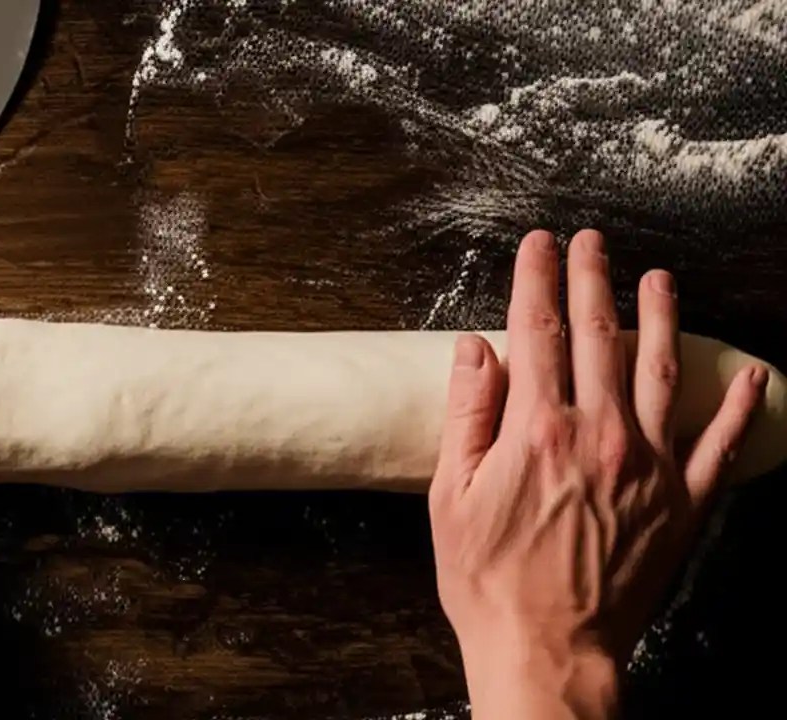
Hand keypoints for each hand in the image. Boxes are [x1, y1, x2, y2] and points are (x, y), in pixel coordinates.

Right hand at [430, 230, 764, 718]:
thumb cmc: (487, 578)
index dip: (536, 279)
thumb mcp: (449, 496)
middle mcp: (598, 434)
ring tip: (659, 278)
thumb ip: (467, 415)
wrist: (547, 648)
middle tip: (593, 240)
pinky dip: (739, 408)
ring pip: (662, 372)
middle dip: (593, 279)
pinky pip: (718, 445)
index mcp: (536, 429)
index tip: (538, 244)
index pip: (535, 332)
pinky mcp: (681, 502)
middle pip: (597, 336)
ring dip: (661, 318)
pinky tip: (750, 376)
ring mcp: (647, 466)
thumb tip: (476, 350)